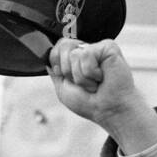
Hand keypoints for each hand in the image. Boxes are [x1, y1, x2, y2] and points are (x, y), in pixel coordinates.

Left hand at [48, 38, 156, 153]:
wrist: (108, 110)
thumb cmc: (90, 103)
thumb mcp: (63, 89)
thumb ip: (54, 72)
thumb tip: (47, 58)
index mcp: (75, 58)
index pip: (56, 48)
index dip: (58, 66)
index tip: (70, 80)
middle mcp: (86, 50)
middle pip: (63, 46)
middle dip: (69, 72)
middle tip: (85, 83)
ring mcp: (97, 47)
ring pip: (74, 54)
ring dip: (81, 77)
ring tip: (95, 82)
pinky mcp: (108, 47)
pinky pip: (86, 55)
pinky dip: (90, 73)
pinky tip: (101, 77)